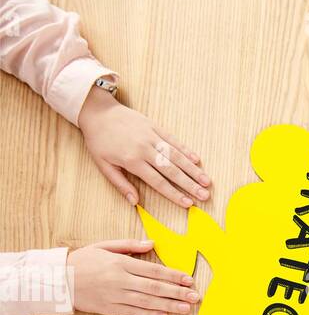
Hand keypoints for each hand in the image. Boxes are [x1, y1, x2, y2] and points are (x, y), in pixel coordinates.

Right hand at [69, 240, 199, 314]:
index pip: (153, 270)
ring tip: (186, 308)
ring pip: (147, 302)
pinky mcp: (109, 309)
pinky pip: (133, 313)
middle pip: (154, 287)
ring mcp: (115, 296)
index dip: (173, 275)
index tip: (189, 279)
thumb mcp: (104, 246)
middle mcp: (120, 280)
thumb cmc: (83, 260)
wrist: (58, 280)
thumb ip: (130, 245)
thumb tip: (152, 244)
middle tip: (195, 297)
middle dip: (177, 292)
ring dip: (169, 305)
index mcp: (120, 263)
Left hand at [77, 85, 211, 208]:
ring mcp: (151, 136)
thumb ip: (120, 184)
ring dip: (193, 169)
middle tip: (204, 195)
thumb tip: (134, 202)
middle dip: (190, 184)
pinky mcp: (154, 126)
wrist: (97, 111)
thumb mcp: (103, 165)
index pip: (158, 182)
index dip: (174, 194)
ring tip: (206, 181)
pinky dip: (185, 149)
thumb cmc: (99, 140)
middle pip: (172, 170)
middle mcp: (145, 148)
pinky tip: (196, 159)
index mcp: (132, 160)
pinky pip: (172, 139)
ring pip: (176, 155)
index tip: (188, 204)